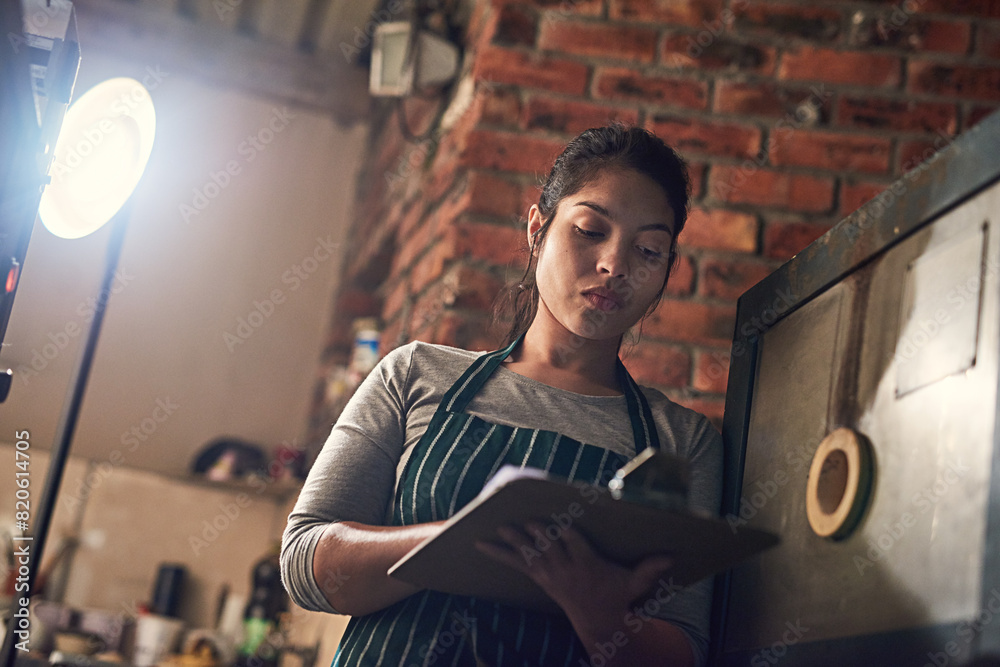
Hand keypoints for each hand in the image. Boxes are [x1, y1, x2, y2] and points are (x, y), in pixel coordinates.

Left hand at [475, 522, 672, 632]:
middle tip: (526, 522)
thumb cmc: (617, 595)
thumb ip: (650, 569)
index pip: (577, 547)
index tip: (561, 524)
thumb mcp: (635, 583)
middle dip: (538, 536)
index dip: (568, 536)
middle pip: (550, 549)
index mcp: (588, 565)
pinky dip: (498, 553)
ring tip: (501, 528)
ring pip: (531, 554)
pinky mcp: (539, 577)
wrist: (597, 621)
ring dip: (516, 541)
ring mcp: (550, 574)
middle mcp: (566, 570)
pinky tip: (481, 543)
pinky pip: (516, 563)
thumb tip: (672, 556)